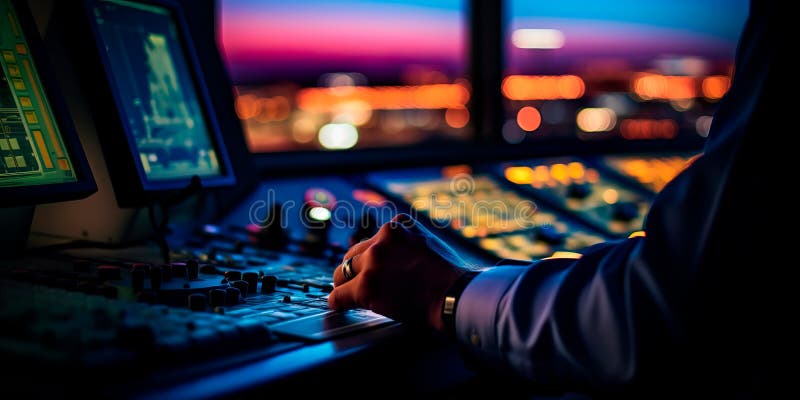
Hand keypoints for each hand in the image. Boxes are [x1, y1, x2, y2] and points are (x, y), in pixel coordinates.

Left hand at [329, 213, 469, 330]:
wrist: (455, 295)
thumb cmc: (450, 276)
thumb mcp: (428, 242)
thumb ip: (407, 243)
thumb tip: (394, 257)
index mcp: (398, 226)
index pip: (371, 241)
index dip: (369, 258)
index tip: (368, 268)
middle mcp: (382, 239)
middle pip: (353, 254)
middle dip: (354, 270)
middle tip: (353, 283)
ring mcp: (373, 262)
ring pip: (342, 272)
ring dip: (344, 284)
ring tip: (346, 295)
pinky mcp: (366, 286)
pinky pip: (339, 294)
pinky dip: (337, 301)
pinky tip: (339, 306)